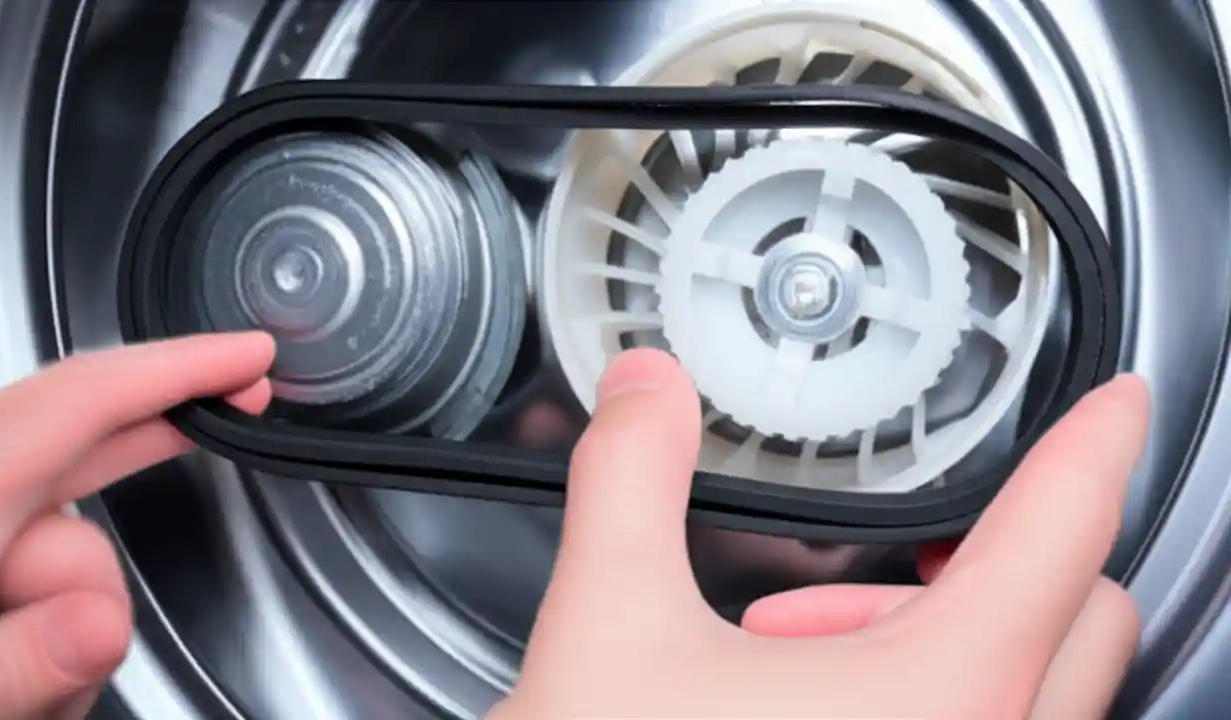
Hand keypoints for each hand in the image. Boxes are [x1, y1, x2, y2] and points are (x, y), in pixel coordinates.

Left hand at [0, 332, 274, 718]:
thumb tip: (98, 618)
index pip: (70, 404)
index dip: (173, 369)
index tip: (246, 358)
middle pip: (78, 447)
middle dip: (149, 462)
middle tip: (237, 416)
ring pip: (64, 535)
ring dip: (68, 618)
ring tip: (25, 700)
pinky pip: (35, 553)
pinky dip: (49, 609)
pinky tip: (21, 674)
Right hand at [492, 349, 1147, 718]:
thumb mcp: (611, 629)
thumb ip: (633, 481)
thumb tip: (646, 393)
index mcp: (940, 699)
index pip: (1062, 531)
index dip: (1092, 446)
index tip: (1118, 408)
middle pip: (1078, 618)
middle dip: (971, 571)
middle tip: (844, 584)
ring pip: (1039, 693)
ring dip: (944, 645)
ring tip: (800, 662)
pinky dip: (934, 708)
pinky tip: (809, 718)